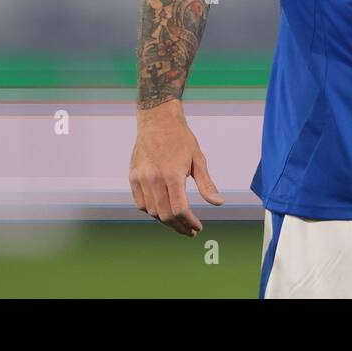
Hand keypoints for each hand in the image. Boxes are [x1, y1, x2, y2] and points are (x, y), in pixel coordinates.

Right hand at [129, 100, 223, 235]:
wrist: (157, 120)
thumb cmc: (181, 138)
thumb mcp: (198, 159)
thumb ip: (206, 184)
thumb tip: (218, 203)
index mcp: (172, 174)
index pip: (179, 209)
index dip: (189, 223)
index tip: (197, 228)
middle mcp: (154, 178)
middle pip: (165, 215)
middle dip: (179, 227)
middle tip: (189, 230)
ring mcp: (141, 178)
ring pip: (152, 212)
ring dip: (166, 220)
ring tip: (179, 221)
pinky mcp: (133, 177)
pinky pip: (140, 203)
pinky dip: (152, 211)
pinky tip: (163, 210)